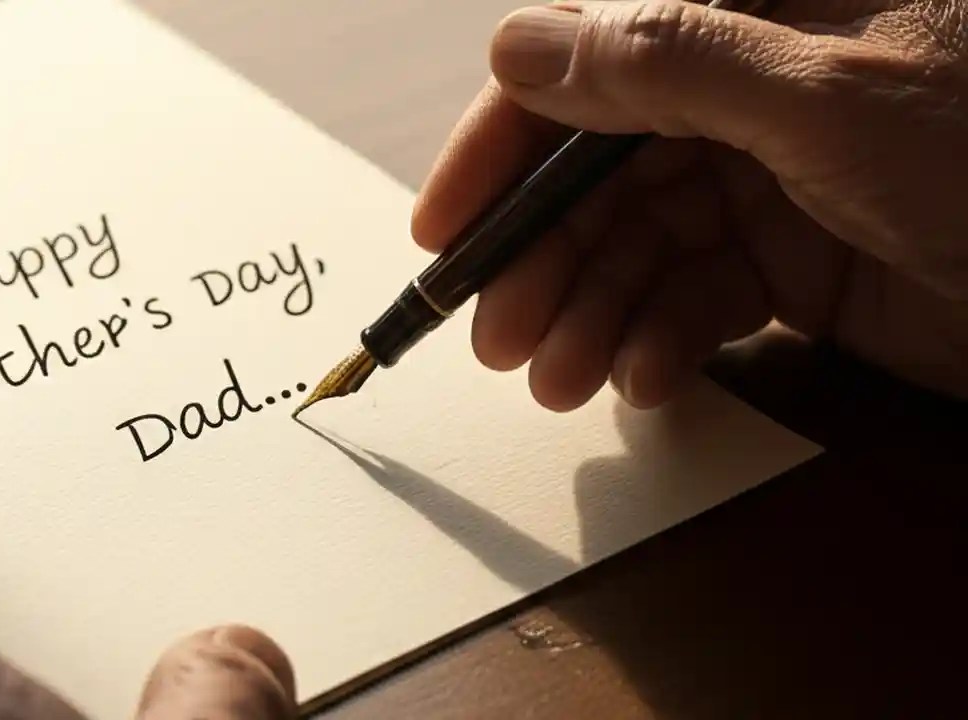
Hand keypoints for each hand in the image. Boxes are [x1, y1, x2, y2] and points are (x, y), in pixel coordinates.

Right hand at [412, 0, 967, 410]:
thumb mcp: (832, 103)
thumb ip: (671, 65)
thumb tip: (518, 44)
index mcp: (750, 17)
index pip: (586, 72)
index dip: (501, 149)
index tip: (442, 230)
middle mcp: (743, 92)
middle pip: (596, 176)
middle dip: (543, 261)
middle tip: (500, 340)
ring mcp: (762, 180)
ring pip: (633, 248)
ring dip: (588, 315)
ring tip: (559, 380)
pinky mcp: (786, 263)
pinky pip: (691, 299)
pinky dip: (658, 342)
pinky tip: (643, 380)